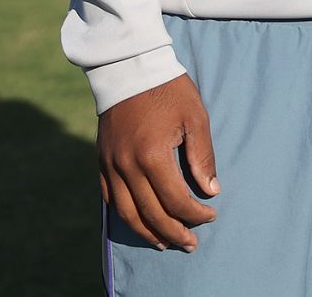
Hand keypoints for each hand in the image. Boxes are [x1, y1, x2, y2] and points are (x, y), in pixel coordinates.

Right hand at [98, 73, 219, 251]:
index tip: (211, 216)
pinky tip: (138, 222)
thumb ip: (202, 155)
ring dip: (147, 232)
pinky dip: (124, 215)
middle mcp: (126, 167)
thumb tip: (210, 190)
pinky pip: (109, 199)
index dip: (194, 214)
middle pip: (150, 214)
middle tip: (191, 244)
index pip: (174, 200)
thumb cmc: (169, 89)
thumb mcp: (195, 116)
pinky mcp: (101, 161)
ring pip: (126, 213)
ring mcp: (110, 165)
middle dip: (173, 232)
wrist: (130, 67)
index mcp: (152, 155)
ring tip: (166, 242)